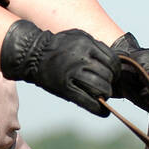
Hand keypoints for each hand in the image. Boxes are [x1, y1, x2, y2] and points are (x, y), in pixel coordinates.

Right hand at [0, 20, 116, 116]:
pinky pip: (88, 101)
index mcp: (86, 44)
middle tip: (106, 85)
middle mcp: (81, 58)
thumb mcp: (78, 36)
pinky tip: (104, 112)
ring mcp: (72, 74)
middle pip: (108, 75)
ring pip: (101, 88)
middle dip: (110, 82)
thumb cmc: (58, 46)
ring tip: (102, 95)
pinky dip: (99, 109)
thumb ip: (96, 46)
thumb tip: (115, 62)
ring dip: (105, 94)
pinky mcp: (65, 88)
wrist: (32, 55)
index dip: (116, 70)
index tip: (113, 74)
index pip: (113, 60)